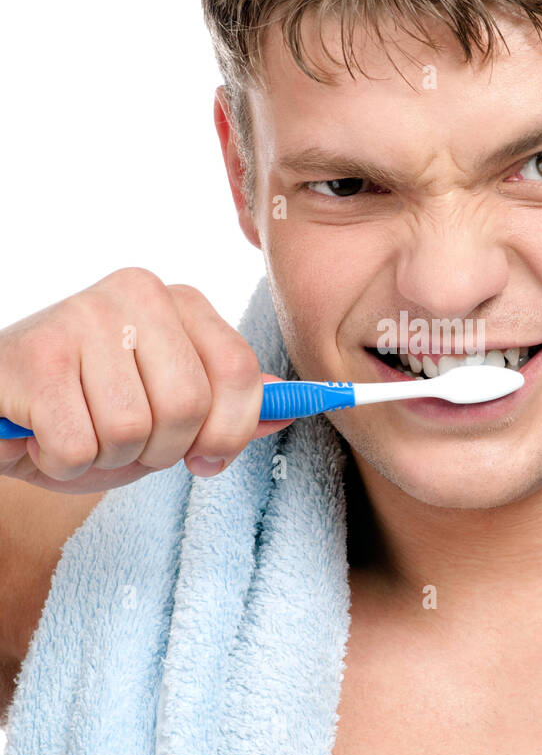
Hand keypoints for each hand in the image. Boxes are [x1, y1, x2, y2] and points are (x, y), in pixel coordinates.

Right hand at [0, 271, 291, 493]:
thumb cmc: (87, 408)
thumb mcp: (169, 412)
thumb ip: (231, 406)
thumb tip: (291, 406)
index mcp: (180, 301)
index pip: (241, 373)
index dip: (227, 434)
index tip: (203, 458)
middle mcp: (137, 292)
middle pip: (190, 406)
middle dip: (159, 450)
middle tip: (121, 440)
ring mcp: (83, 315)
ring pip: (134, 430)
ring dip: (105, 457)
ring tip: (78, 430)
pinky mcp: (37, 355)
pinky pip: (79, 446)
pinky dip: (62, 462)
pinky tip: (42, 433)